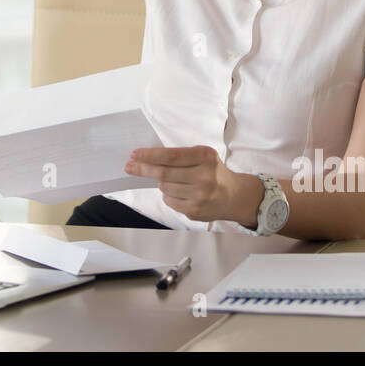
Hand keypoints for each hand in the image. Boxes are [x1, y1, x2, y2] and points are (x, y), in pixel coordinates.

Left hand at [124, 145, 256, 223]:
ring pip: (165, 188)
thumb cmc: (213, 172)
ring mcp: (200, 196)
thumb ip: (180, 157)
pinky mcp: (196, 211)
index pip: (171, 156)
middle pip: (164, 173)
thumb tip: (146, 158)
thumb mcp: (203, 157)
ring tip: (170, 181)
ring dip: (161, 184)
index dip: (150, 155)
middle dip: (143, 169)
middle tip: (129, 166)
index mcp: (205, 157)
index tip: (135, 154)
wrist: (235, 196)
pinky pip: (170, 201)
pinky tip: (177, 192)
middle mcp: (204, 176)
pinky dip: (167, 195)